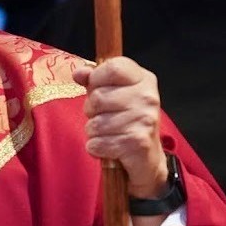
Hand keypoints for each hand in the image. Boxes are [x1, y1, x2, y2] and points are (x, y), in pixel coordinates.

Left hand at [72, 57, 166, 197]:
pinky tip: (109, 148)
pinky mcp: (137, 143)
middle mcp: (148, 97)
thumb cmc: (127, 121)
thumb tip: (78, 73)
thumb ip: (95, 80)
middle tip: (104, 117)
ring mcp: (144, 120)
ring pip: (95, 123)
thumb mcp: (114, 94)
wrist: (147, 157)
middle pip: (98, 97)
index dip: (96, 78)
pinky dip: (97, 148)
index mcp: (143, 79)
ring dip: (94, 132)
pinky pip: (97, 143)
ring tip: (108, 133)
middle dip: (91, 110)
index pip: (113, 68)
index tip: (97, 88)